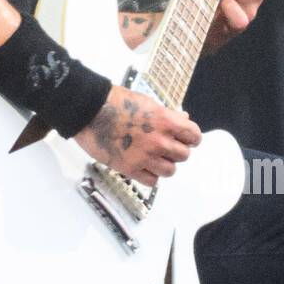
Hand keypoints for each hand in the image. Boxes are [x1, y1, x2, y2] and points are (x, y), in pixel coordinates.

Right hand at [74, 84, 200, 185]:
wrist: (89, 111)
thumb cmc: (114, 102)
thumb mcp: (147, 102)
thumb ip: (167, 115)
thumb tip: (182, 120)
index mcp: (165, 121)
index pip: (194, 136)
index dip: (190, 138)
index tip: (186, 139)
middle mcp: (159, 141)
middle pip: (184, 155)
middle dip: (176, 150)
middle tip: (165, 146)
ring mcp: (145, 156)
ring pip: (170, 170)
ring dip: (164, 164)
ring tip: (154, 157)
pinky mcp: (130, 168)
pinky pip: (152, 181)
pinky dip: (150, 175)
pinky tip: (143, 166)